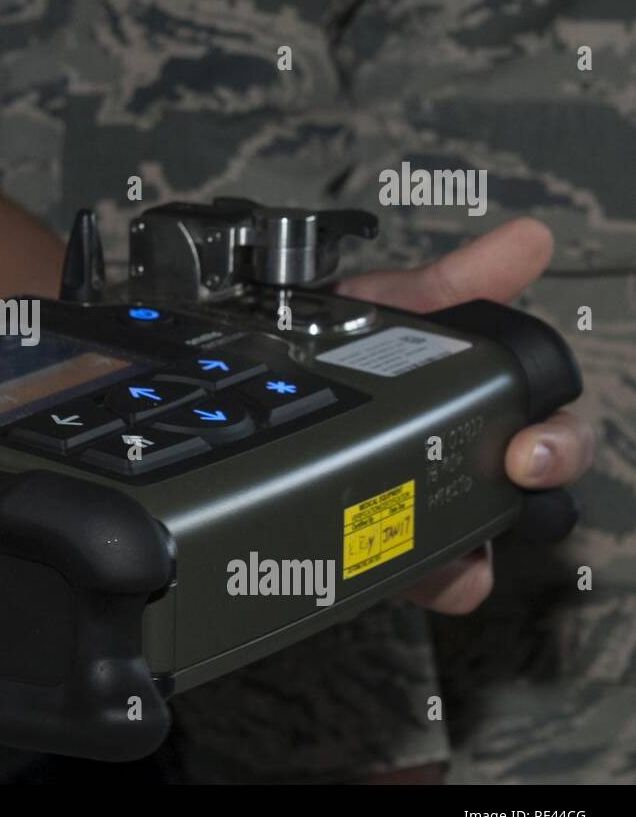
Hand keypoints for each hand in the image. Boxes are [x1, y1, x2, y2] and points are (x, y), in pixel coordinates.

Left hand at [336, 218, 593, 614]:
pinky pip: (433, 575)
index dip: (555, 438)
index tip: (532, 443)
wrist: (262, 390)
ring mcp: (430, 503)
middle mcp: (464, 456)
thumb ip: (454, 284)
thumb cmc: (334, 349)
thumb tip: (528, 238)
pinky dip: (441, 579)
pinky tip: (435, 574)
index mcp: (475, 405)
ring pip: (490, 536)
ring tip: (464, 543)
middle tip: (518, 468)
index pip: (543, 425)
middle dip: (538, 478)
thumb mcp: (388, 311)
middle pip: (533, 485)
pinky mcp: (392, 547)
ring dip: (484, 540)